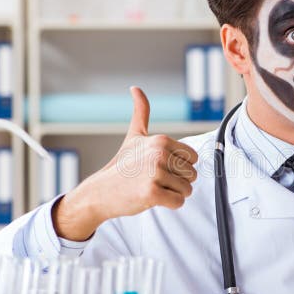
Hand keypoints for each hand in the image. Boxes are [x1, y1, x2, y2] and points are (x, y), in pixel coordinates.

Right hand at [54, 86, 198, 239]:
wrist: (100, 191)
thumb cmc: (121, 166)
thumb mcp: (134, 137)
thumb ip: (141, 113)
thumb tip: (135, 88)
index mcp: (161, 140)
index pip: (193, 158)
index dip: (179, 167)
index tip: (159, 167)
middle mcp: (159, 154)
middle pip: (192, 175)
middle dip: (177, 182)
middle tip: (154, 180)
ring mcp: (155, 173)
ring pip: (187, 190)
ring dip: (172, 194)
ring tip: (152, 188)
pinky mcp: (151, 193)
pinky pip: (178, 202)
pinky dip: (169, 204)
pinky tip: (151, 198)